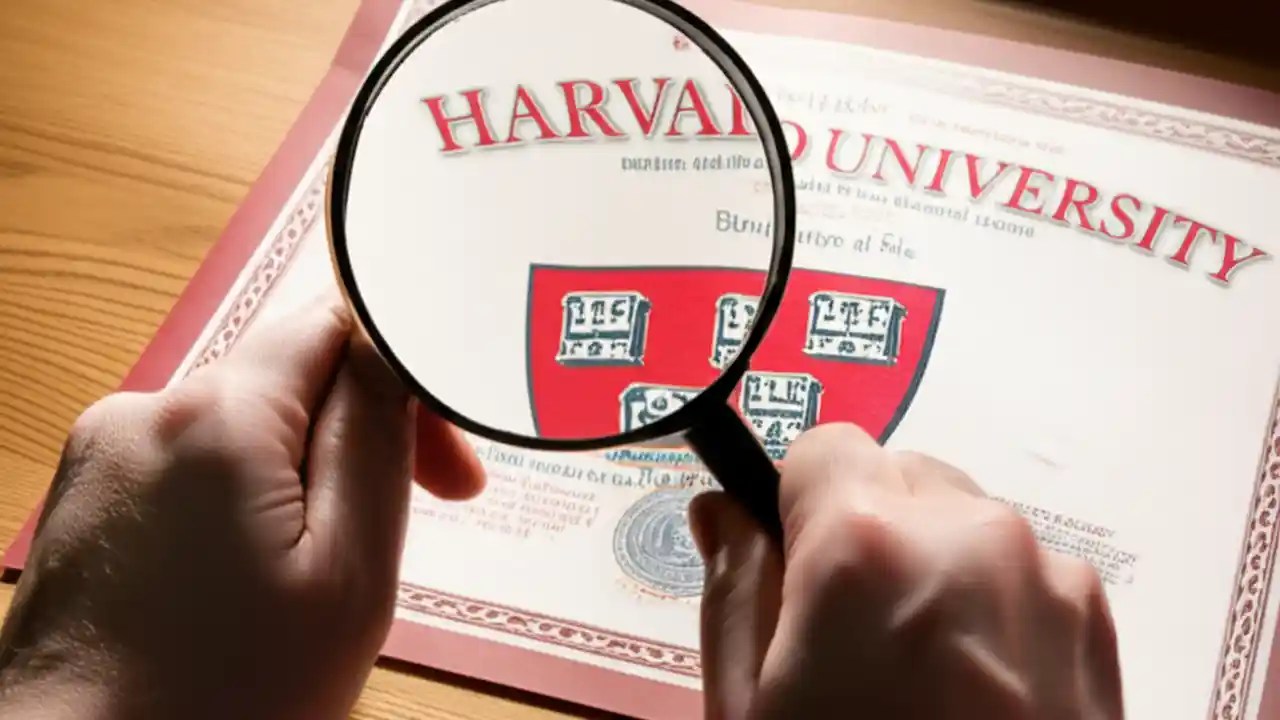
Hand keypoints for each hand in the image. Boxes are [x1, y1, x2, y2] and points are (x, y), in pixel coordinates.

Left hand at [0, 293, 483, 719]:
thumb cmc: (221, 703)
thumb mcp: (348, 571)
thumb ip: (376, 438)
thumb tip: (390, 349)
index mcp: (216, 416)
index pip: (340, 327)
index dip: (409, 385)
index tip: (446, 474)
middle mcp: (143, 412)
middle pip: (291, 378)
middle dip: (357, 442)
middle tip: (392, 536)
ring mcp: (102, 456)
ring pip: (246, 428)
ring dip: (301, 481)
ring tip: (313, 579)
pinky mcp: (86, 501)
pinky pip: (194, 467)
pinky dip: (243, 505)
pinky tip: (251, 583)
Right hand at [690, 424, 1123, 719]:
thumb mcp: (749, 711)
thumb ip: (731, 589)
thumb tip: (719, 508)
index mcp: (865, 545)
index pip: (822, 445)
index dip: (794, 503)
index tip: (792, 565)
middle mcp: (968, 532)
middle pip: (898, 476)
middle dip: (865, 529)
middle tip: (850, 633)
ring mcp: (1045, 575)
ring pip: (964, 519)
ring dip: (932, 564)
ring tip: (920, 673)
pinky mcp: (1097, 621)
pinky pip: (1021, 569)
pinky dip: (991, 601)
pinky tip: (978, 691)